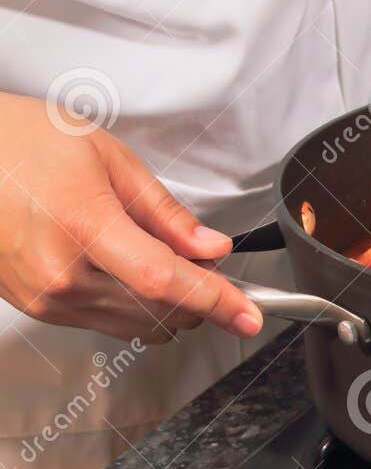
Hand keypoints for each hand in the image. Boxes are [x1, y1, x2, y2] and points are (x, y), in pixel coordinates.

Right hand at [0, 94, 262, 343]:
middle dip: (199, 296)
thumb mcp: (107, 158)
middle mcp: (62, 273)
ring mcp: (47, 297)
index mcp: (83, 225)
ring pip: (136, 325)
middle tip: (208, 261)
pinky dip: (133, 306)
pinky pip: (104, 321)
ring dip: (167, 305)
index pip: (165, 280)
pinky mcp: (38, 308)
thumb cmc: (21, 144)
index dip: (216, 301)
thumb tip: (211, 247)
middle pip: (158, 310)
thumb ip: (165, 212)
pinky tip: (128, 270)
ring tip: (164, 258)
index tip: (249, 315)